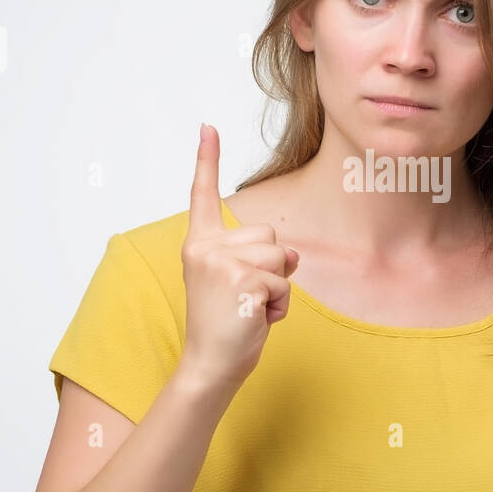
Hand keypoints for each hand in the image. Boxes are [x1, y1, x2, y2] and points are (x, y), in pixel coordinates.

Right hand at [177, 124, 298, 398]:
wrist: (211, 364)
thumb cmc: (227, 323)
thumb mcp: (238, 281)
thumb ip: (257, 256)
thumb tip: (293, 254)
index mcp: (199, 243)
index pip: (203, 195)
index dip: (206, 159)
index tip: (207, 127)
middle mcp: (205, 247)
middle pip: (270, 235)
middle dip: (273, 267)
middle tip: (246, 297)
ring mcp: (221, 262)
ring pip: (282, 258)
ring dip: (278, 287)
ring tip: (251, 307)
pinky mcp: (241, 280)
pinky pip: (284, 283)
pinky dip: (279, 306)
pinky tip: (256, 318)